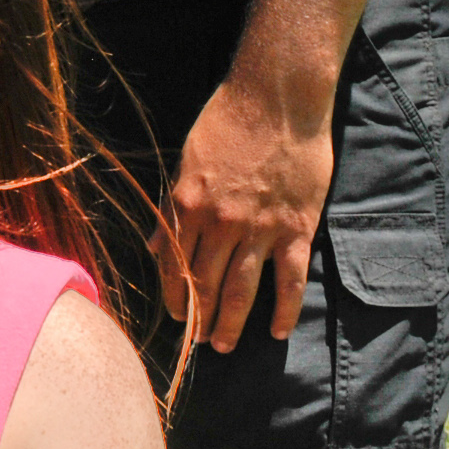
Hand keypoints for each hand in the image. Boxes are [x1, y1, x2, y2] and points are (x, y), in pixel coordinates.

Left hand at [160, 73, 334, 349]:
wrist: (275, 101)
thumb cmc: (226, 122)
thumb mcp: (186, 159)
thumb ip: (172, 205)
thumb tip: (154, 243)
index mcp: (187, 203)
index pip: (173, 263)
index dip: (173, 294)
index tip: (176, 315)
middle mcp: (219, 222)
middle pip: (205, 283)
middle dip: (200, 317)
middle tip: (199, 342)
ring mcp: (258, 229)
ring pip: (242, 289)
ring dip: (231, 323)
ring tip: (225, 347)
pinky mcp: (294, 229)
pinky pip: (289, 280)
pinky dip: (285, 309)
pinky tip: (278, 330)